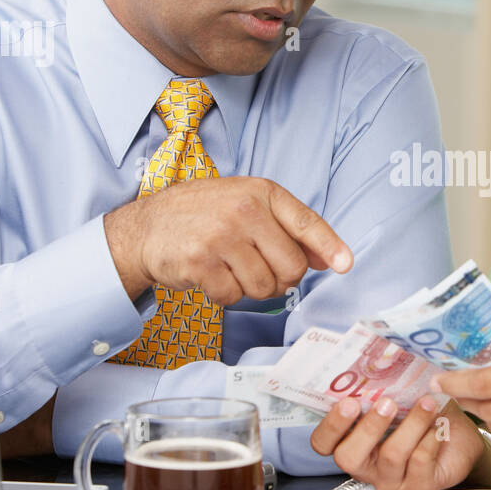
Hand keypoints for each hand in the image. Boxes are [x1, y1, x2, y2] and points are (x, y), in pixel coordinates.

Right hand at [103, 176, 351, 303]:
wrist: (145, 227)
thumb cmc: (202, 216)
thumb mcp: (246, 204)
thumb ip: (286, 227)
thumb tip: (327, 258)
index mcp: (261, 192)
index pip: (305, 221)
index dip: (328, 246)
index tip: (345, 265)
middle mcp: (243, 210)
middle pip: (291, 267)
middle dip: (280, 279)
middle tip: (257, 268)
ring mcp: (221, 236)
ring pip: (265, 288)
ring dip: (250, 288)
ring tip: (229, 268)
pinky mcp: (200, 262)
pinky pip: (233, 297)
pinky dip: (224, 295)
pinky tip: (210, 276)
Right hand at [308, 396, 485, 489]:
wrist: (459, 438)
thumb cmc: (421, 415)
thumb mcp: (400, 399)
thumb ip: (382, 390)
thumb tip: (379, 362)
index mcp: (351, 442)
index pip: (323, 443)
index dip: (331, 425)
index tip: (349, 401)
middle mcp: (366, 465)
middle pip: (349, 457)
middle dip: (368, 427)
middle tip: (387, 403)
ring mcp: (391, 480)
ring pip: (391, 455)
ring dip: (411, 424)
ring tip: (427, 403)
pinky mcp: (418, 487)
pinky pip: (420, 461)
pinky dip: (431, 437)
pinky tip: (440, 424)